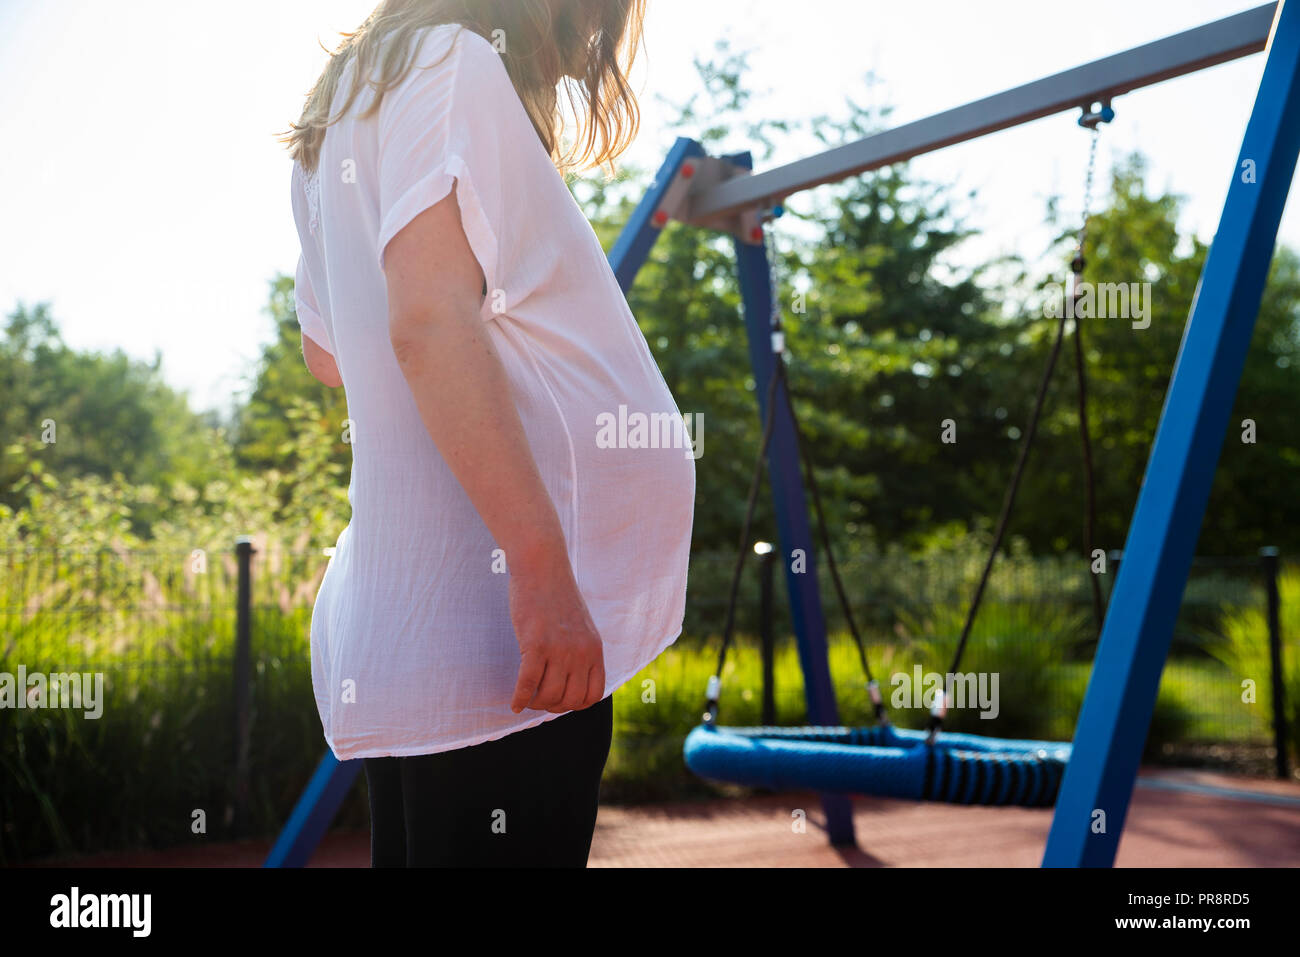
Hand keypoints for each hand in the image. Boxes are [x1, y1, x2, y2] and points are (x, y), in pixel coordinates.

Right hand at [507, 554, 605, 713]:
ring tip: (526, 698)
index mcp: (595, 649)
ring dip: (535, 703)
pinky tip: (514, 703)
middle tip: (539, 699)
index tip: (560, 700)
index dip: (575, 705)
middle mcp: (581, 652)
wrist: (542, 568)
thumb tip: (572, 680)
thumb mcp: (581, 627)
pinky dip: (519, 698)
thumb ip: (582, 652)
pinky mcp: (536, 644)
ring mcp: (559, 649)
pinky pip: (527, 684)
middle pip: (569, 700)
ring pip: (548, 696)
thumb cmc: (557, 597)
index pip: (593, 695)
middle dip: (552, 706)